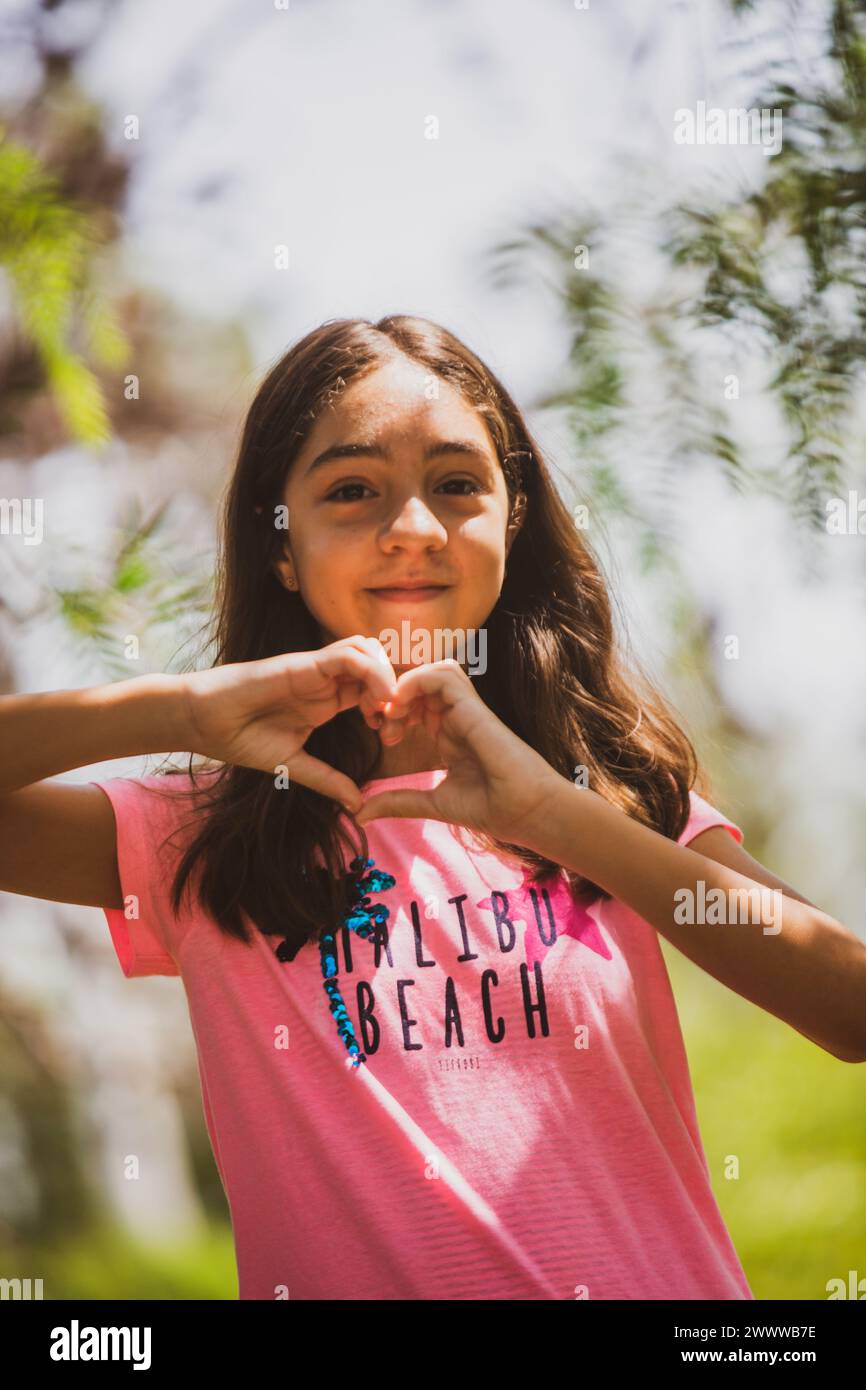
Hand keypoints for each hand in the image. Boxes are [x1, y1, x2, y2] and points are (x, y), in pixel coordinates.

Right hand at [182, 636, 397, 809]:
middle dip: (395, 689)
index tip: (389, 735)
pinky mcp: (304, 663)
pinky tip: (375, 699)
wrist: (204, 722)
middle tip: (392, 722)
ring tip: (384, 710)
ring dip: (385, 676)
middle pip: (378, 664)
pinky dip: (371, 671)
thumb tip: (358, 806)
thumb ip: (328, 780)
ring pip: (368, 651)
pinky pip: (349, 655)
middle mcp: (326, 681)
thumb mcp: (294, 765)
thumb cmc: (241, 738)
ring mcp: (316, 669)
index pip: (373, 689)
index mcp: (327, 700)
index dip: (389, 708)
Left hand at [354, 658, 562, 844]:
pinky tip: (400, 706)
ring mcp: (466, 710)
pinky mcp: (473, 708)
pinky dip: (416, 681)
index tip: (383, 737)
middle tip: (379, 723)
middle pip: (421, 684)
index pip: (418, 704)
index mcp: (450, 734)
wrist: (526, 813)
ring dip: (405, 685)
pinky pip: (443, 676)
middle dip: (393, 697)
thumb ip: (398, 802)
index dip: (393, 711)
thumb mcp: (433, 803)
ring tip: (391, 713)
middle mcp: (457, 718)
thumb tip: (359, 814)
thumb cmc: (492, 809)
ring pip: (433, 672)